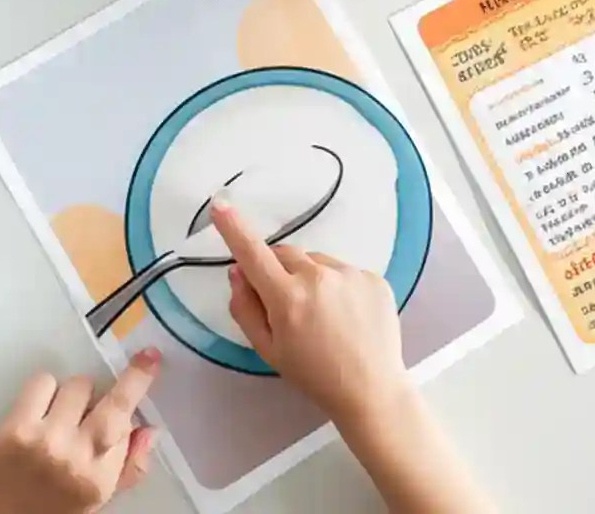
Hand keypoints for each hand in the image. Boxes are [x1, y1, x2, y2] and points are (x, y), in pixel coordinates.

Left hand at [0, 349, 161, 513]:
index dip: (134, 408)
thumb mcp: (91, 502)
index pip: (131, 429)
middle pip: (117, 404)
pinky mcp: (17, 424)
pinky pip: (45, 382)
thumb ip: (126, 470)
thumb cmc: (41, 509)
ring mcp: (48, 438)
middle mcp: (79, 457)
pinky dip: (46, 387)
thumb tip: (150, 430)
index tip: (150, 370)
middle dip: (135, 377)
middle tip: (146, 359)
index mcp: (99, 482)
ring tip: (63, 410)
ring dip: (77, 392)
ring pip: (79, 386)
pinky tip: (40, 406)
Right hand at [211, 196, 407, 421]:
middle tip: (285, 302)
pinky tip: (346, 315)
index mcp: (287, 297)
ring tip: (322, 315)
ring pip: (315, 261)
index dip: (233, 227)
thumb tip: (237, 273)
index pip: (252, 252)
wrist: (372, 389)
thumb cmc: (313, 375)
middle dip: (277, 269)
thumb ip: (245, 309)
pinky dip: (337, 286)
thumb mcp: (268, 350)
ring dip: (309, 277)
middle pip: (285, 254)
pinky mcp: (374, 277)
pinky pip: (343, 271)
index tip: (220, 204)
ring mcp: (350, 274)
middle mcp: (318, 277)